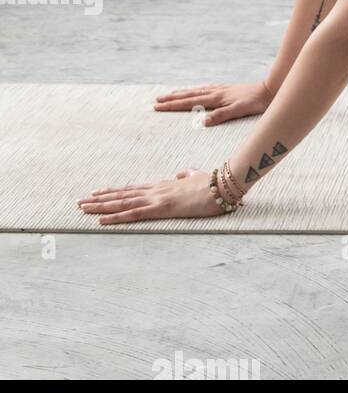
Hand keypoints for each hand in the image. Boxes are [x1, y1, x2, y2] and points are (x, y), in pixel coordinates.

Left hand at [78, 168, 223, 224]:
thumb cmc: (213, 184)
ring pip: (122, 202)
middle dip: (99, 199)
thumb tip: (182, 172)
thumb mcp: (197, 178)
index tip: (97, 193)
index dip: (114, 191)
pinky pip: (133, 214)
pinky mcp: (161, 208)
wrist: (223, 185)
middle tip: (79, 201)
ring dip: (101, 206)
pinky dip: (116, 217)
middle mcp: (155, 190)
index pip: (132, 189)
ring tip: (83, 208)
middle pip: (122, 195)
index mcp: (163, 185)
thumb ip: (187, 175)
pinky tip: (102, 220)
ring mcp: (157, 198)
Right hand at [154, 81, 272, 125]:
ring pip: (197, 90)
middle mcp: (216, 92)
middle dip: (172, 98)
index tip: (157, 106)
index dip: (173, 105)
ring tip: (170, 94)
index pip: (189, 102)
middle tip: (156, 100)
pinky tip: (197, 90)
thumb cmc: (256, 102)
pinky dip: (197, 89)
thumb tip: (203, 121)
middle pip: (189, 95)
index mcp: (216, 98)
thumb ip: (222, 115)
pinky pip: (207, 88)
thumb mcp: (239, 110)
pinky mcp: (227, 89)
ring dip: (182, 93)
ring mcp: (221, 89)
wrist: (270, 89)